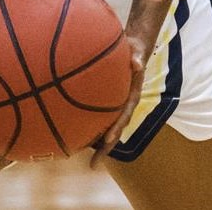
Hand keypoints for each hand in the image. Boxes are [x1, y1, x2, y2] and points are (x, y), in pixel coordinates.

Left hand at [90, 32, 148, 167]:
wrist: (135, 48)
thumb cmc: (135, 50)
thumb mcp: (137, 51)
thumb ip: (137, 57)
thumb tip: (137, 63)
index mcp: (132, 97)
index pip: (124, 116)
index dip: (117, 129)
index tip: (108, 140)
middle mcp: (124, 105)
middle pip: (115, 130)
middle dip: (105, 148)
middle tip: (94, 164)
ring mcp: (115, 105)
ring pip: (106, 127)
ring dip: (97, 143)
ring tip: (83, 159)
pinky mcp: (107, 102)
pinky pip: (97, 117)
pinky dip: (88, 126)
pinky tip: (74, 134)